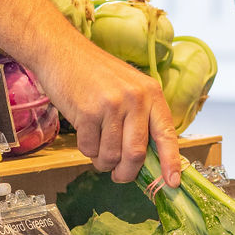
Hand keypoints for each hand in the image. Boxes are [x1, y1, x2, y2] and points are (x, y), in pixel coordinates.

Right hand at [40, 37, 182, 187]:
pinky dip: (86, 150)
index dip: (171, 161)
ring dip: (103, 161)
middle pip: (136, 153)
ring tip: (97, 147)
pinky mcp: (87, 113)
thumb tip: (146, 158)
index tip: (173, 182)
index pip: (167, 134)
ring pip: (112, 155)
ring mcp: (111, 105)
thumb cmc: (94, 73)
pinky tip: (85, 134)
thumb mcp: (128, 86)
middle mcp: (135, 99)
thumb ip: (140, 116)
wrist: (61, 51)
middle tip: (119, 175)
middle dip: (127, 172)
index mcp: (151, 93)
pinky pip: (89, 149)